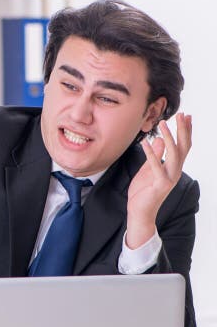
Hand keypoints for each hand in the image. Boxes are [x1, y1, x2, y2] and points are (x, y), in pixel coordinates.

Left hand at [126, 113, 192, 247]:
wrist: (140, 212)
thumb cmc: (144, 191)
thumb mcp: (148, 169)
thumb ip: (155, 155)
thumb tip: (159, 139)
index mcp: (173, 167)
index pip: (183, 146)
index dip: (185, 131)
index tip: (186, 116)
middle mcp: (175, 172)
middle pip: (183, 148)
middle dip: (184, 130)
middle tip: (183, 114)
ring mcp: (169, 179)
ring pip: (174, 155)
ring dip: (170, 138)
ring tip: (164, 124)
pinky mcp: (159, 185)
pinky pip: (157, 167)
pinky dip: (152, 154)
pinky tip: (147, 143)